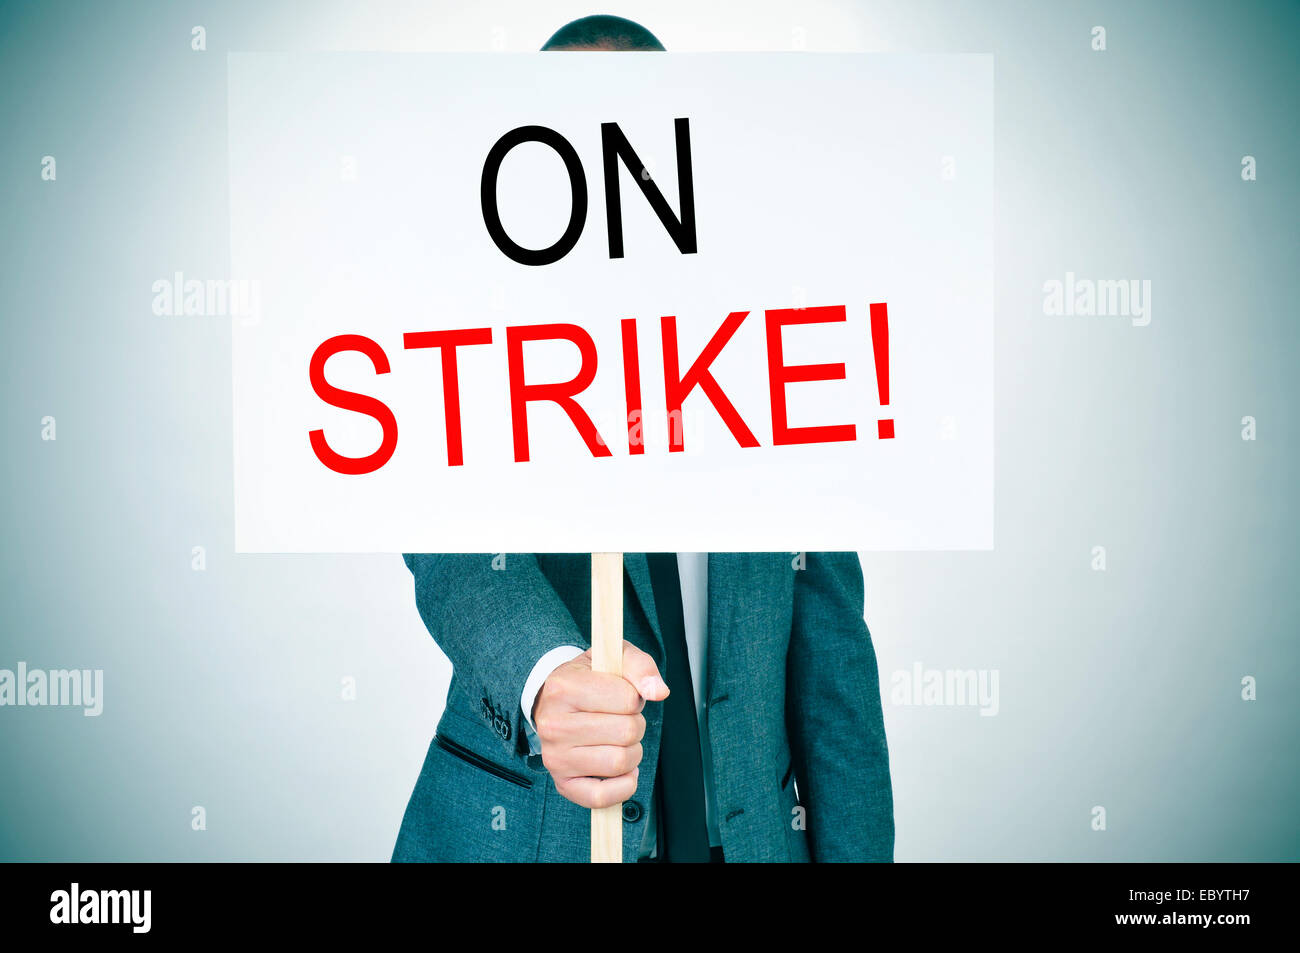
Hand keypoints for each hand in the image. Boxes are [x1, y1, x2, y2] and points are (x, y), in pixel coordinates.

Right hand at [533, 641, 668, 808]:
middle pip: (627, 732)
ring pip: (620, 762)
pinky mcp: (562, 783)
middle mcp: (554, 724)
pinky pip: (601, 797)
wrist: (554, 700)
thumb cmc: (588, 680)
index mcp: (564, 687)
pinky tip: (621, 770)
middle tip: (619, 719)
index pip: (628, 699)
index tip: (621, 695)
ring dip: (632, 752)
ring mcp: (555, 757)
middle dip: (635, 725)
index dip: (634, 697)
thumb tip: (658, 691)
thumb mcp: (614, 658)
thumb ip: (641, 666)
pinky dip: (623, 785)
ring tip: (617, 741)